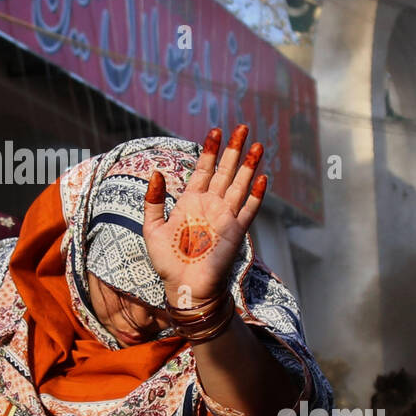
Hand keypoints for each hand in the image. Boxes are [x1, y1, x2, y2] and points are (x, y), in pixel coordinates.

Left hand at [142, 125, 265, 304]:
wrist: (185, 288)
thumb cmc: (167, 262)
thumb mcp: (152, 229)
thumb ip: (153, 201)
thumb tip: (156, 172)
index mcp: (190, 202)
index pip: (203, 169)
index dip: (210, 150)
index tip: (215, 131)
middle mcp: (210, 205)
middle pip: (225, 171)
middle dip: (234, 149)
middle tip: (242, 127)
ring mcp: (225, 217)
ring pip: (240, 185)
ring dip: (249, 166)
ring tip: (258, 145)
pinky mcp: (236, 231)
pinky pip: (249, 210)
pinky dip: (256, 195)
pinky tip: (264, 179)